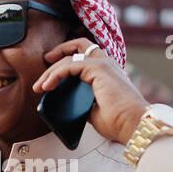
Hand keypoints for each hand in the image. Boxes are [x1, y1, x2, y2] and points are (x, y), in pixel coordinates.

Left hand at [34, 40, 149, 144]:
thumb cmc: (118, 121)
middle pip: (78, 46)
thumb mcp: (93, 110)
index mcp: (107, 71)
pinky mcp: (98, 68)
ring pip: (70, 56)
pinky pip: (69, 65)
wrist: (132, 125)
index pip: (85, 54)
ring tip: (40, 86)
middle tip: (43, 68)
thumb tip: (64, 102)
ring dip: (51, 70)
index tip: (51, 71)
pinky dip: (56, 74)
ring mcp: (103, 64)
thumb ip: (81, 101)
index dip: (66, 56)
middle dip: (57, 53)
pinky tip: (47, 85)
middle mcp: (106, 63)